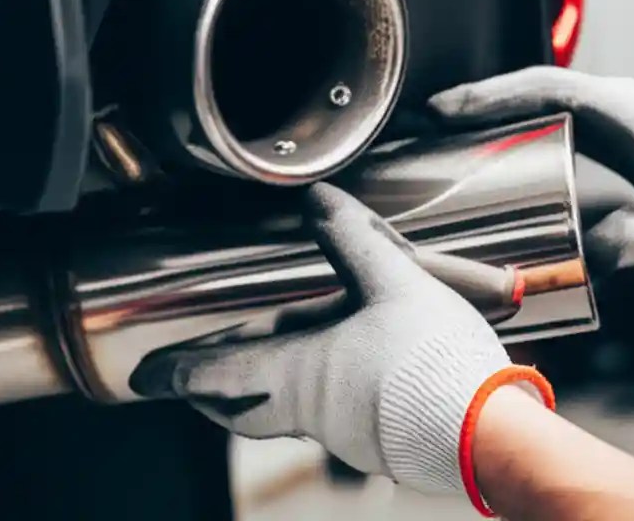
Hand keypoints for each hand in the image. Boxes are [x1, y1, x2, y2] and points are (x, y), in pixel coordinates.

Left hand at [134, 183, 552, 503]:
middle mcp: (311, 408)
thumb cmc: (435, 365)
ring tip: (262, 361)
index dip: (173, 371)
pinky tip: (339, 367)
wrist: (490, 433)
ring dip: (260, 388)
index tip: (143, 377)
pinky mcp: (379, 435)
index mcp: (298, 371)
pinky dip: (311, 389)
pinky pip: (326, 412)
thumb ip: (352, 239)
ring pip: (282, 410)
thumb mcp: (392, 282)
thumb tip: (317, 199)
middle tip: (191, 377)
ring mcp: (344, 428)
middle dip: (210, 388)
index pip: (213, 375)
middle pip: (241, 405)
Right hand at [429, 67, 633, 272]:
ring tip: (450, 141)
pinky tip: (503, 162)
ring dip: (494, 120)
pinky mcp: (613, 141)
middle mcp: (605, 104)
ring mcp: (608, 120)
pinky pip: (553, 128)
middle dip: (474, 106)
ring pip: (536, 110)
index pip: (536, 88)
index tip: (441, 109)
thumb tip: (594, 260)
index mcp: (613, 103)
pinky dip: (520, 137)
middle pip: (524, 94)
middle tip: (427, 125)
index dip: (485, 97)